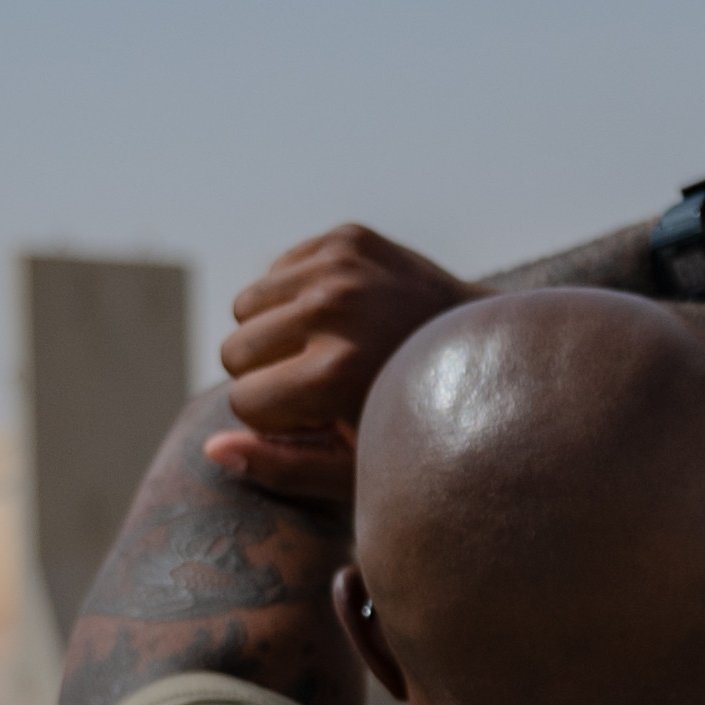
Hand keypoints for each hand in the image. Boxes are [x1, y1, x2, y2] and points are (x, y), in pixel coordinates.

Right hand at [206, 224, 475, 496]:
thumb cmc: (423, 427)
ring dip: (276, 333)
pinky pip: (274, 271)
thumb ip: (282, 465)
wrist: (492, 357)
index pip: (243, 403)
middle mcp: (333, 309)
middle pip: (234, 351)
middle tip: (324, 385)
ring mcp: (341, 265)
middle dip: (269, 376)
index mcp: (334, 371)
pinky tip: (344, 318)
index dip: (278, 420)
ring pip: (245, 307)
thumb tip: (213, 448)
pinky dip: (295, 297)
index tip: (322, 419)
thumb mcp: (359, 467)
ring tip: (330, 350)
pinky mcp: (348, 237)